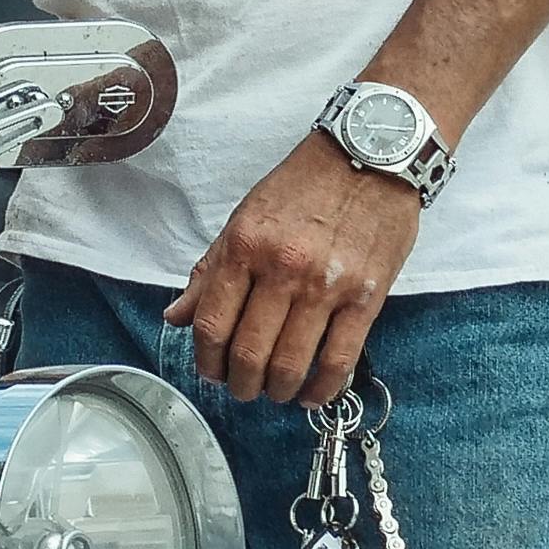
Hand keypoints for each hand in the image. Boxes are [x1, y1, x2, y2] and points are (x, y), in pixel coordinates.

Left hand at [165, 141, 421, 407]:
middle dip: (240, 384)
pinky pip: (340, 360)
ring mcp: (326, 286)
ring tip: (275, 391)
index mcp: (245, 246)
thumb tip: (176, 316)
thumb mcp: (245, 218)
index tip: (212, 372)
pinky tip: (310, 394)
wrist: (371, 154)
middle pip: (248, 352)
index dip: (207, 361)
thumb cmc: (305, 185)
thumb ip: (210, 270)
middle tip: (243, 388)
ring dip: (277, 390)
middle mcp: (282, 268)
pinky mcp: (366, 297)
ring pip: (291, 363)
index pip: (212, 324)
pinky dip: (321, 388)